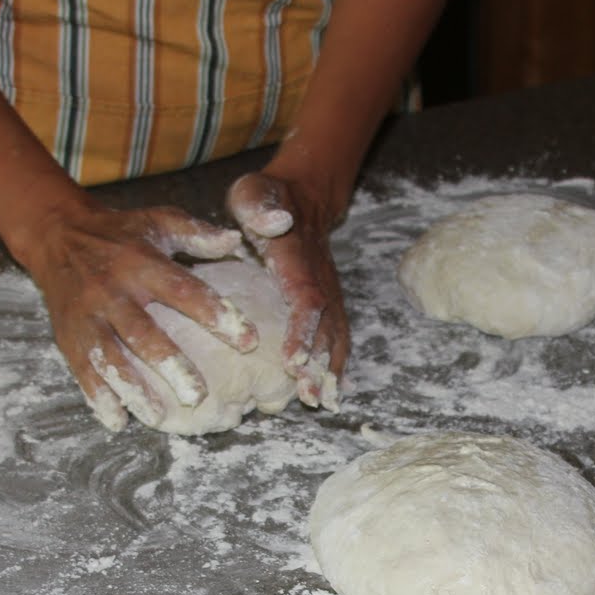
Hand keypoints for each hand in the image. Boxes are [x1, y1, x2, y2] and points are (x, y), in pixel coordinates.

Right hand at [15, 195, 254, 430]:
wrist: (57, 236)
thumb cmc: (120, 233)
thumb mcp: (157, 221)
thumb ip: (196, 233)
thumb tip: (236, 241)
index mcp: (141, 263)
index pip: (184, 291)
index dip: (216, 315)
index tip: (248, 341)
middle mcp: (112, 291)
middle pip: (143, 333)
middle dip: (171, 365)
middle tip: (198, 395)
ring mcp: (88, 317)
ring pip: (109, 358)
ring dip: (132, 389)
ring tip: (158, 416)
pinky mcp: (68, 337)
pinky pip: (81, 370)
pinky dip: (97, 397)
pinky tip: (117, 421)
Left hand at [227, 172, 348, 409]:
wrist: (303, 195)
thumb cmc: (267, 197)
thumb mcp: (255, 192)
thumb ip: (261, 206)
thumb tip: (278, 220)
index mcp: (296, 262)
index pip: (304, 299)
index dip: (302, 330)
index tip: (294, 359)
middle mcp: (318, 281)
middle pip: (325, 327)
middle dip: (319, 363)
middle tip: (310, 396)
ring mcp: (328, 292)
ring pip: (335, 334)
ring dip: (331, 369)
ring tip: (325, 402)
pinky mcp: (328, 301)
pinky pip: (339, 333)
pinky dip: (339, 362)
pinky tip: (336, 389)